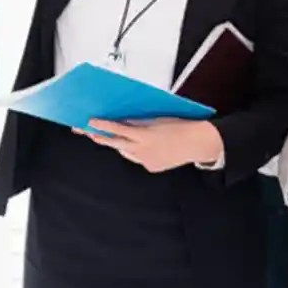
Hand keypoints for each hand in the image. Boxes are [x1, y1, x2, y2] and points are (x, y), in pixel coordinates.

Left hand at [81, 118, 222, 172]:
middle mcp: (143, 150)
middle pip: (116, 144)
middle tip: (89, 132)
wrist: (198, 144)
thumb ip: (138, 122)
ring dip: (120, 145)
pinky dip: (136, 152)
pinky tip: (142, 147)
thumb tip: (123, 121)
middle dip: (101, 138)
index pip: (117, 129)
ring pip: (126, 152)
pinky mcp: (152, 168)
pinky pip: (138, 159)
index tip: (90, 122)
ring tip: (112, 137)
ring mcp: (146, 161)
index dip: (102, 126)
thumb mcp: (157, 119)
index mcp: (144, 135)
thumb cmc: (181, 127)